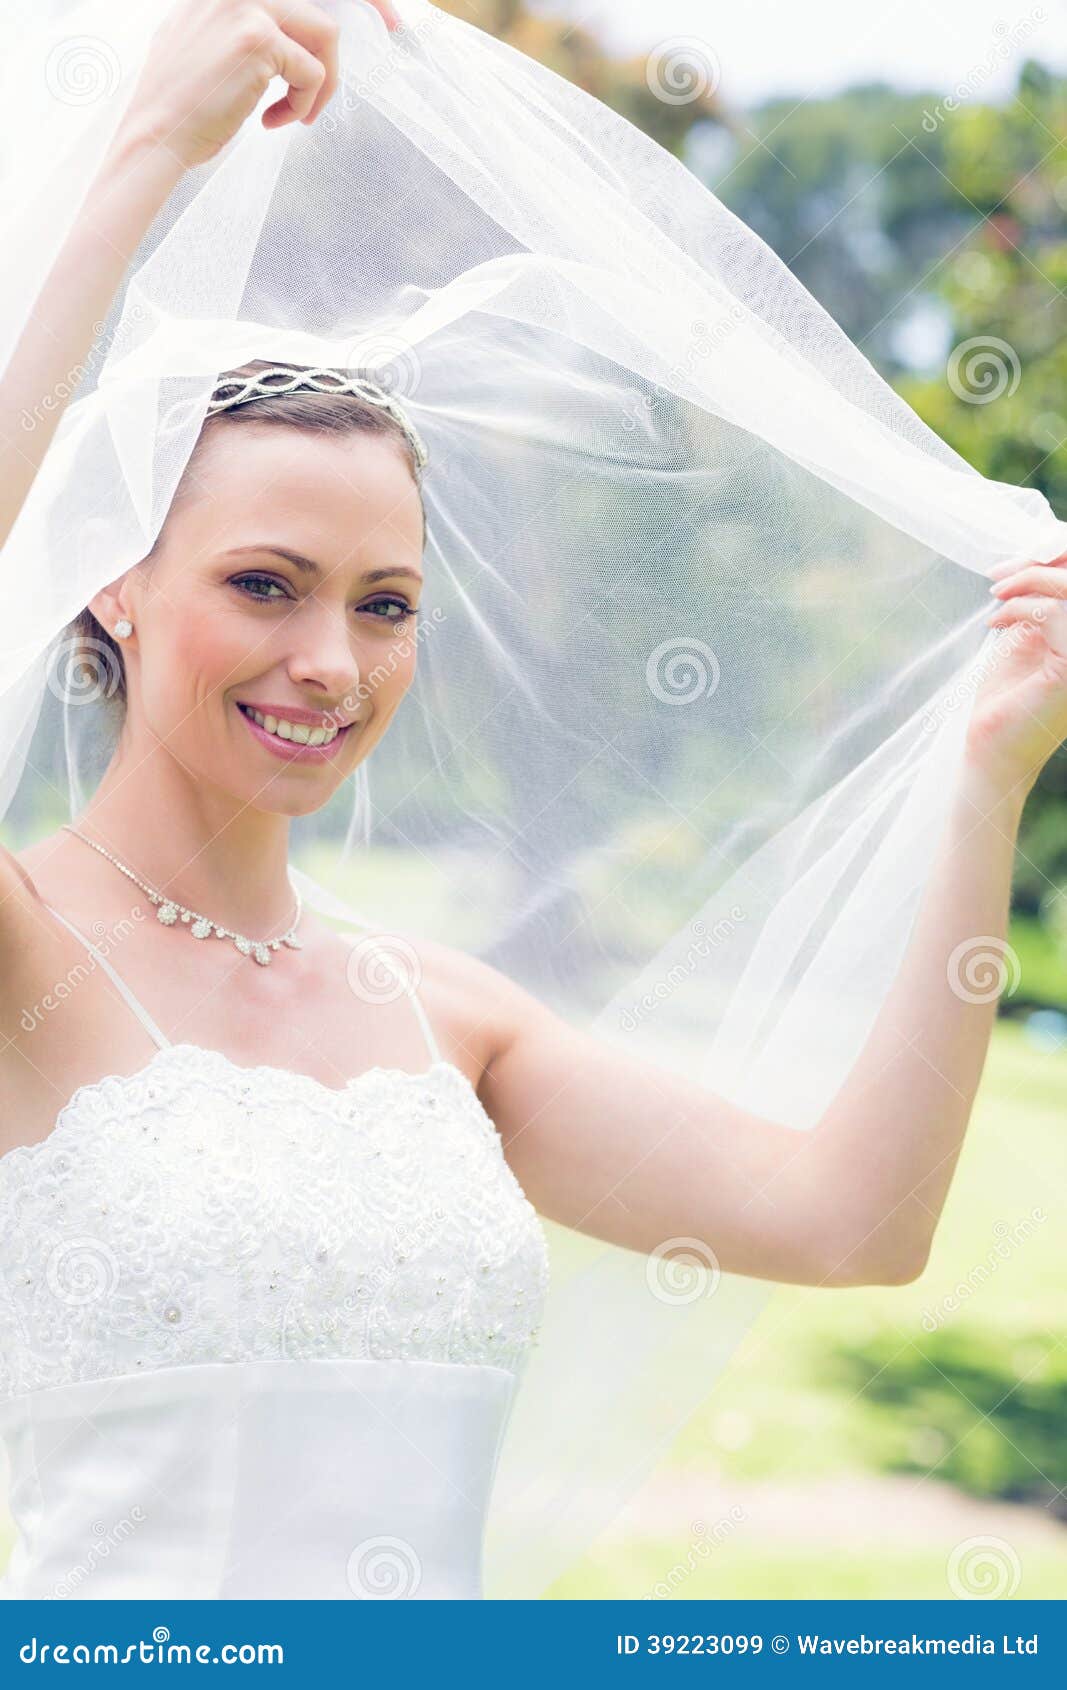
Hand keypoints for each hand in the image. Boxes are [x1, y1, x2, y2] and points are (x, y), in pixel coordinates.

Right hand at [117, 0, 400, 171]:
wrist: (154, 135)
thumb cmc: (179, 109)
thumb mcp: (200, 48)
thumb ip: (236, 30)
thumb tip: (280, 43)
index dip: (359, 2)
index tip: (389, 18)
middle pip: (320, 8)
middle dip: (352, 37)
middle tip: (344, 79)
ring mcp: (247, 7)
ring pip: (325, 34)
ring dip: (321, 83)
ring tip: (295, 115)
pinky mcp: (258, 40)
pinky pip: (311, 73)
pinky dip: (303, 106)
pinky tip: (272, 123)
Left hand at [970, 543, 1066, 802]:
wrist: (990, 746)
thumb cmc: (1010, 695)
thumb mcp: (1031, 632)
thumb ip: (1046, 597)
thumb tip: (1047, 549)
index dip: (1062, 554)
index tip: (1024, 556)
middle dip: (1041, 562)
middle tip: (999, 573)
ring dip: (1027, 581)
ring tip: (995, 594)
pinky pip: (1055, 613)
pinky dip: (1020, 607)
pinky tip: (996, 624)